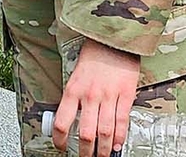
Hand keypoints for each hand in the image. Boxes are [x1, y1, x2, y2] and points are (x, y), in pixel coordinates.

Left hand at [53, 37, 139, 156]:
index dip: (60, 139)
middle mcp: (89, 95)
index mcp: (73, 90)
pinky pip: (122, 121)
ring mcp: (108, 96)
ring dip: (104, 149)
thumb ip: (73, 98)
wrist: (112, 40)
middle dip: (85, 151)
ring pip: (105, 131)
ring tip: (102, 156)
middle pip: (86, 132)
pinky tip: (118, 145)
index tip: (61, 147)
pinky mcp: (125, 95)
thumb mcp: (75, 76)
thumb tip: (70, 119)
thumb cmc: (93, 57)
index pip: (62, 122)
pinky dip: (120, 137)